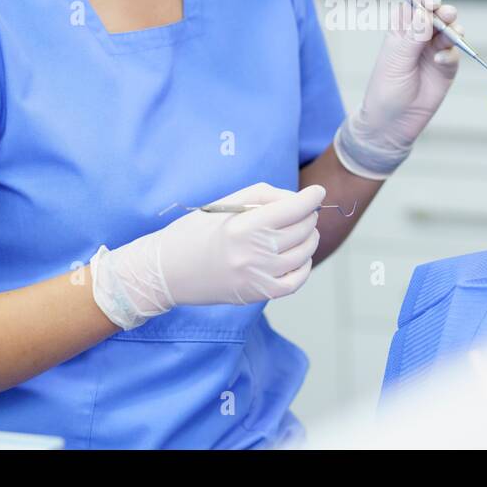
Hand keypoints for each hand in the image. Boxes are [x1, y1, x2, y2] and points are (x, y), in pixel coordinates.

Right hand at [89, 183, 324, 329]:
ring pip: (304, 252)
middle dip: (308, 215)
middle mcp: (254, 253)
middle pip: (302, 229)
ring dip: (309, 237)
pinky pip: (297, 280)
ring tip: (299, 230)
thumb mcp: (225, 204)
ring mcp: (258, 277)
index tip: (317, 192)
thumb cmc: (195, 232)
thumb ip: (264, 196)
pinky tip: (298, 255)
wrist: (168, 271)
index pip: (294, 209)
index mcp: (243, 227)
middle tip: (300, 210)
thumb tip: (299, 200)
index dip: (311, 197)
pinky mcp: (258, 294)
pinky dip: (304, 264)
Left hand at [333, 0, 460, 178]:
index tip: (429, 0)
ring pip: (449, 31)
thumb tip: (424, 12)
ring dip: (452, 29)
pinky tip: (439, 61)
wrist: (392, 123)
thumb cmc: (386, 89)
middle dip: (443, 11)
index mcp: (401, 30)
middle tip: (447, 14)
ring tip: (451, 34)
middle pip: (435, 15)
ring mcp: (434, 51)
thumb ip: (413, 36)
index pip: (414, 6)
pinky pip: (453, 53)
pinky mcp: (445, 67)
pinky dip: (449, 53)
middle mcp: (419, 37)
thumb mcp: (396, 60)